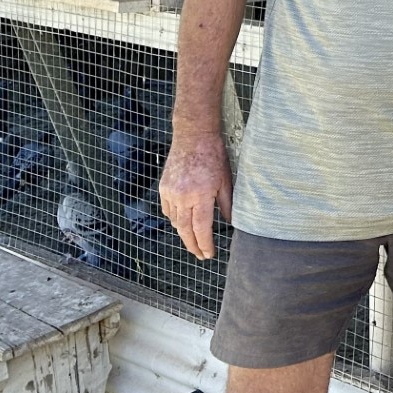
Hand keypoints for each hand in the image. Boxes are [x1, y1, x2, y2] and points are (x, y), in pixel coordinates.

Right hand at [158, 131, 231, 260]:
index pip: (201, 229)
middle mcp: (183, 197)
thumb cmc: (214, 156)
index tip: (209, 254)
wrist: (193, 137)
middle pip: (185, 230)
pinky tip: (183, 221)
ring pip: (175, 221)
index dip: (205, 244)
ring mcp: (170, 193)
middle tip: (200, 255)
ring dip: (183, 232)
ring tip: (194, 239)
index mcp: (200, 196)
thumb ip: (226, 204)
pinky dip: (175, 218)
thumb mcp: (226, 181)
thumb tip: (229, 223)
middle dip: (192, 245)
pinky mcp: (163, 188)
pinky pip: (167, 210)